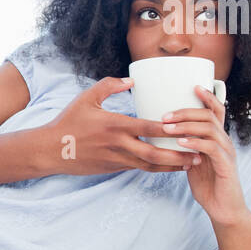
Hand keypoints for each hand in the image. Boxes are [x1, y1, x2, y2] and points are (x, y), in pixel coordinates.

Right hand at [42, 76, 197, 175]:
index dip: (170, 129)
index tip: (189, 127)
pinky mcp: (112, 168)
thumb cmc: (68, 122)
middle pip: (155, 154)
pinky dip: (156, 168)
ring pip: (150, 166)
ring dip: (172, 165)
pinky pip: (138, 169)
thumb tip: (131, 80)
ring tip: (191, 163)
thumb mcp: (86, 98)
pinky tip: (169, 166)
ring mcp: (116, 160)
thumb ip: (109, 86)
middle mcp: (118, 145)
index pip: (149, 128)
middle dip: (179, 155)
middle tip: (199, 153)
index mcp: (115, 126)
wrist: (51, 150)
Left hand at [161, 84, 250, 227]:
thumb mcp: (192, 160)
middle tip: (165, 116)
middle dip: (186, 112)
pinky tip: (180, 143)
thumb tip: (165, 133)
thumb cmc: (207, 184)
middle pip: (210, 116)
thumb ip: (185, 146)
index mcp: (217, 138)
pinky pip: (211, 148)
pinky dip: (195, 143)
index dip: (207, 97)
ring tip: (167, 128)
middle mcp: (224, 141)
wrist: (223, 208)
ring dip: (186, 126)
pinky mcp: (226, 166)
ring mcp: (227, 152)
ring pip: (210, 129)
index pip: (216, 111)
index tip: (192, 87)